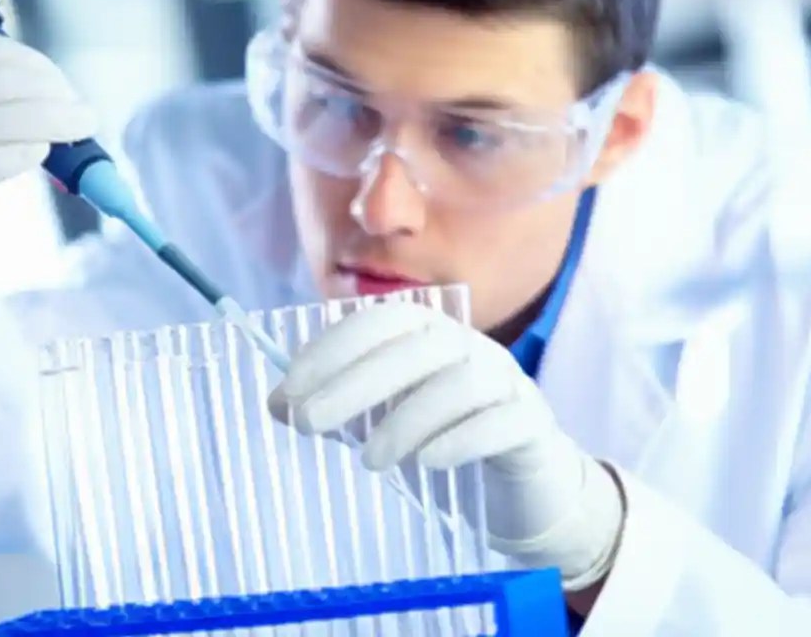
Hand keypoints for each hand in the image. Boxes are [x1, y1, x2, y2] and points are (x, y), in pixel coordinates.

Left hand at [268, 301, 624, 589]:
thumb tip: (278, 404)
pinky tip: (429, 462)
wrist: (526, 491)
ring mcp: (508, 383)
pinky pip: (504, 421)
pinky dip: (462, 438)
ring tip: (370, 460)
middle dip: (355, 382)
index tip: (289, 389)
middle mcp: (471, 348)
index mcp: (431, 336)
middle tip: (310, 424)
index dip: (333, 347)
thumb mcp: (383, 422)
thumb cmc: (445, 442)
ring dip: (407, 418)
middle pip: (417, 347)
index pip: (381, 321)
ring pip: (461, 382)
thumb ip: (337, 407)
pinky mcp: (533, 426)